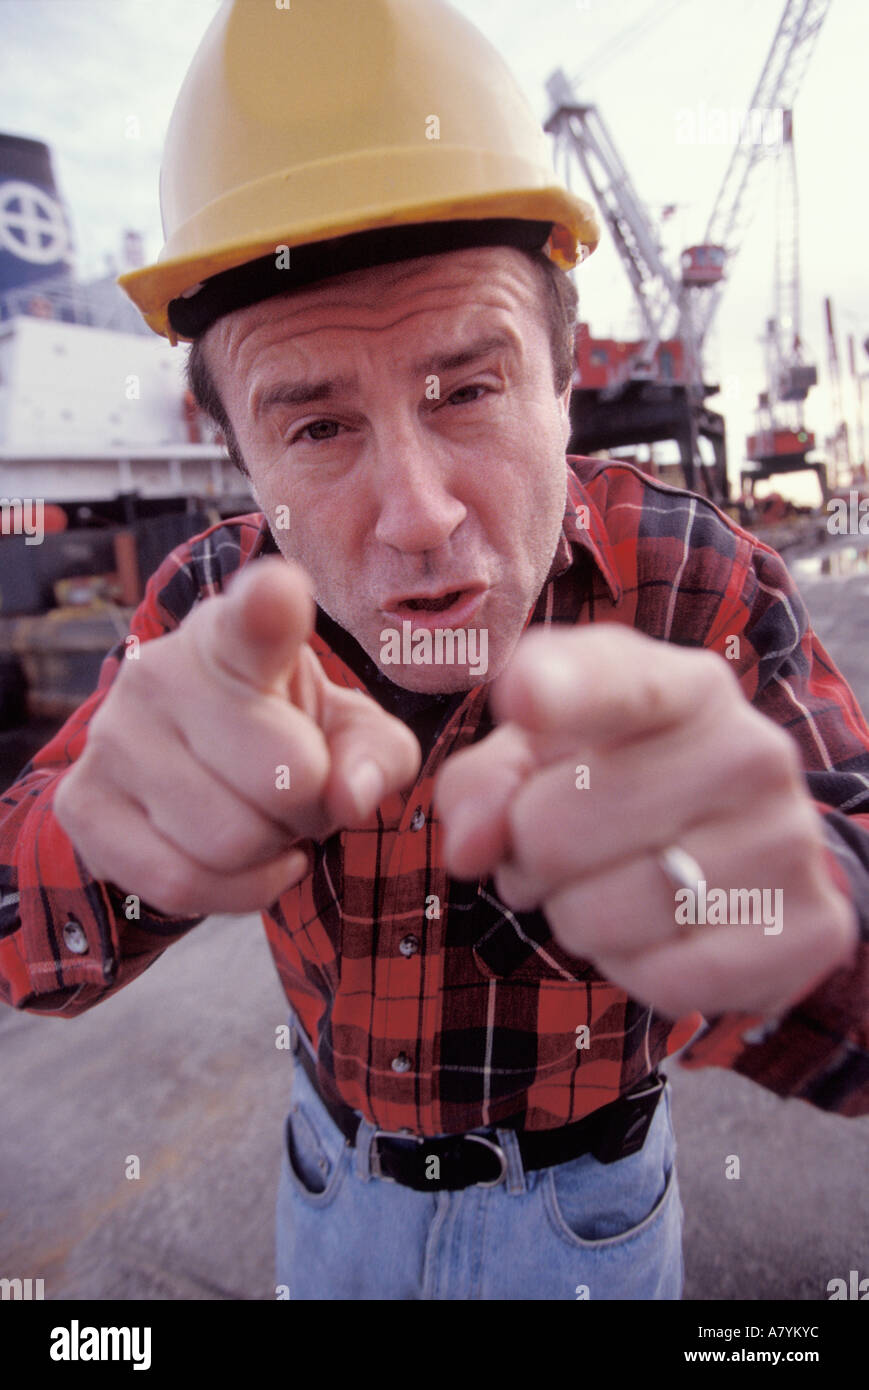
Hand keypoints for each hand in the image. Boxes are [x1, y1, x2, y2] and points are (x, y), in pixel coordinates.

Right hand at [54, 558, 419, 915]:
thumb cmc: (294, 740)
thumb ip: (376, 757)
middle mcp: (161, 669)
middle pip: (280, 777)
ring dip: (270, 852)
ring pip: (228, 842)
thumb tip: (348, 797)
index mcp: (237, 633)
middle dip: (310, 807)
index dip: (270, 608)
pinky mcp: (81, 803)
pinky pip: (178, 883)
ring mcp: (112, 736)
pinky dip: (233, 892)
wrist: (205, 774)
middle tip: (297, 795)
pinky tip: (246, 864)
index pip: (255, 617)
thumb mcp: (356, 738)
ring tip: (264, 821)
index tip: (280, 594)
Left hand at [434, 624, 857, 1018]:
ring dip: (574, 919)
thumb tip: (469, 846)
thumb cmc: (619, 788)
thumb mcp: (542, 760)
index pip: (621, 682)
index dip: (560, 690)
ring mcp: (788, 840)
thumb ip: (484, 782)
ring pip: (598, 917)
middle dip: (529, 858)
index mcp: (685, 688)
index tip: (522, 695)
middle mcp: (750, 751)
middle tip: (563, 851)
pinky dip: (634, 972)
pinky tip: (659, 934)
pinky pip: (665, 983)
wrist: (746, 854)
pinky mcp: (809, 929)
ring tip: (610, 887)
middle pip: (554, 830)